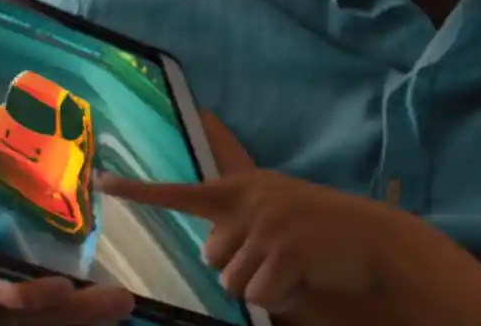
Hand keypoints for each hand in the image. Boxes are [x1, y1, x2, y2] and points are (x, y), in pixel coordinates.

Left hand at [99, 113, 403, 316]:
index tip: (103, 183)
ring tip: (297, 267)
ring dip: (262, 286)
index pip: (185, 191)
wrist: (377, 240)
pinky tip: (305, 278)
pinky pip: (259, 294)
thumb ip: (245, 222)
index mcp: (248, 187)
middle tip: (281, 259)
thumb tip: (216, 253)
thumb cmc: (329, 234)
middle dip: (241, 268)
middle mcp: (253, 199)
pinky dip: (281, 298)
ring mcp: (269, 222)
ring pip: (232, 281)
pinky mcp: (285, 248)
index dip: (142, 192)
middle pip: (213, 257)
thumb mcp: (282, 214)